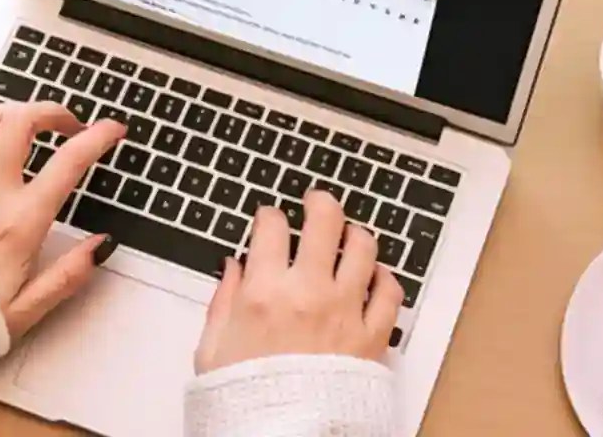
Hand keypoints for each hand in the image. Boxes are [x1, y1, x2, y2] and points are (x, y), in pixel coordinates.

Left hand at [0, 102, 125, 336]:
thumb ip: (69, 274)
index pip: (67, 163)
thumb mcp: (28, 308)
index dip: (97, 138)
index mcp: (20, 222)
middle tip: (68, 124)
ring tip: (27, 125)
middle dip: (51, 110)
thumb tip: (103, 245)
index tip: (113, 129)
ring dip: (12, 112)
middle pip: (20, 121)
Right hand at [194, 191, 402, 372]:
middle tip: (317, 202)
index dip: (269, 215)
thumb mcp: (212, 350)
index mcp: (263, 293)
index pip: (271, 227)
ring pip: (364, 248)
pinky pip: (390, 292)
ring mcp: (345, 311)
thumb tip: (232, 268)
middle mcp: (308, 293)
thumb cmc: (245, 401)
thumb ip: (222, 302)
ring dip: (356, 235)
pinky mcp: (372, 336)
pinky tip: (374, 276)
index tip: (269, 219)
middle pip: (325, 221)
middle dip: (320, 202)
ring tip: (349, 235)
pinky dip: (385, 278)